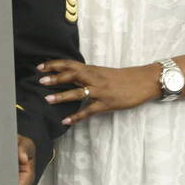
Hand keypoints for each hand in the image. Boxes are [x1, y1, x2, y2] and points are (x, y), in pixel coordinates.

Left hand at [38, 60, 161, 123]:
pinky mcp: (107, 103)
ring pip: (78, 92)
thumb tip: (72, 75)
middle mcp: (94, 78)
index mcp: (93, 69)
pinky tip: (66, 121)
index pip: (70, 64)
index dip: (54, 64)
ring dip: (62, 96)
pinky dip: (77, 116)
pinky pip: (89, 110)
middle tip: (40, 80)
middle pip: (71, 75)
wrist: (144, 81)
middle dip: (55, 77)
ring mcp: (100, 91)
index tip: (40, 67)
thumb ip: (88, 74)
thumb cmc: (124, 77)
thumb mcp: (103, 72)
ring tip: (48, 99)